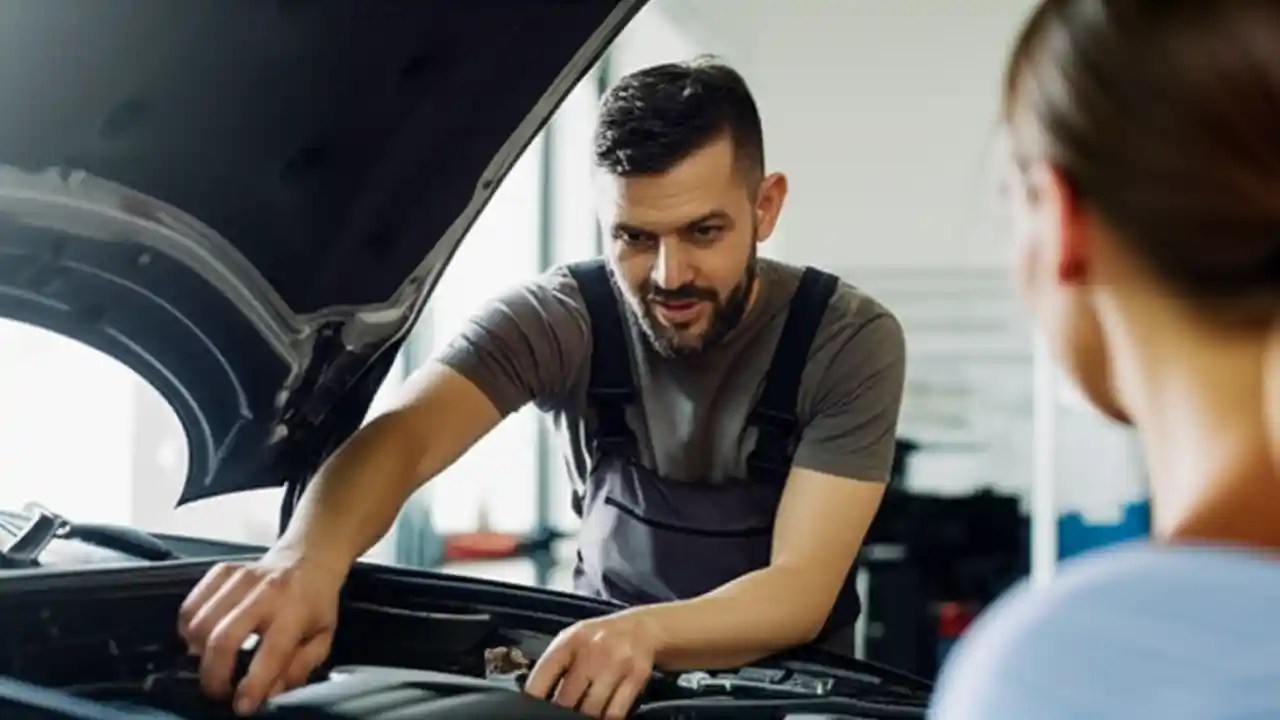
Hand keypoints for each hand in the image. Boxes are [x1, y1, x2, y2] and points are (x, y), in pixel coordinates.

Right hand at [177, 549, 345, 715]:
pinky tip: (201, 640)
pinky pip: (190, 605)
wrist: (308, 559)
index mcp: (296, 611)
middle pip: (222, 639)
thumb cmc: (315, 605)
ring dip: (198, 654)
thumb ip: (300, 667)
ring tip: (212, 665)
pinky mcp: (221, 570)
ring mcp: (240, 577)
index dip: (252, 687)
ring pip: (200, 624)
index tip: (241, 707)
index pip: (270, 654)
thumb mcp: (322, 638)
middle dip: (214, 676)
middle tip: (218, 692)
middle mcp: (266, 592)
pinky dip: (188, 629)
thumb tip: (269, 694)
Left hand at [524, 610, 662, 718]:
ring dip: (583, 717)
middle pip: (567, 699)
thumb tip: (534, 699)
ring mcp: (616, 664)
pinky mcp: (636, 677)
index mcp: (570, 641)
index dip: (533, 699)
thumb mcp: (573, 641)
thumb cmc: (598, 639)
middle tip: (559, 715)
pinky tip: (600, 716)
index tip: (532, 712)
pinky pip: (615, 713)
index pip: (543, 675)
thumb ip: (555, 666)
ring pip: (591, 710)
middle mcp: (593, 650)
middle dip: (560, 712)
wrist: (642, 628)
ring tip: (581, 714)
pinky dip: (605, 719)